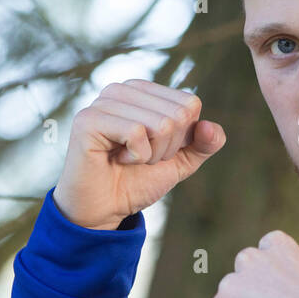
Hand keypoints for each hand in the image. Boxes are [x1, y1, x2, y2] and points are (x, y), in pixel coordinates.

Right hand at [53, 80, 225, 229]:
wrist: (106, 208)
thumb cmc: (137, 180)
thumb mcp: (181, 162)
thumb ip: (204, 143)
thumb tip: (210, 127)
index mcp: (143, 91)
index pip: (190, 104)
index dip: (182, 137)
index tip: (155, 149)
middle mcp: (122, 89)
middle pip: (179, 114)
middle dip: (167, 148)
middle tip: (140, 157)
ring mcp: (103, 102)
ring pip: (161, 124)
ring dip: (151, 154)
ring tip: (127, 159)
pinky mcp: (88, 119)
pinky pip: (137, 133)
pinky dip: (136, 157)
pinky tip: (116, 159)